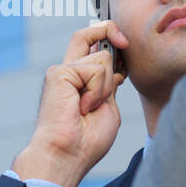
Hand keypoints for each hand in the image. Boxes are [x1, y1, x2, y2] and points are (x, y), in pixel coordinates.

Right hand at [10, 20, 128, 186]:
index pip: (94, 47)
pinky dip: (98, 90)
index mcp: (80, 81)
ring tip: (91, 108)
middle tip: (124, 43)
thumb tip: (116, 62)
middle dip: (110, 31)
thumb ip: (110, 84)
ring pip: (103, 58)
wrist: (67, 155)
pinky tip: (84, 108)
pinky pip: (96, 69)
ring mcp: (63, 71)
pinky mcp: (60, 73)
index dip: (111, 40)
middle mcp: (69, 72)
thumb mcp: (108, 106)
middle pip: (88, 34)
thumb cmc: (87, 141)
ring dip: (107, 86)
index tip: (125, 46)